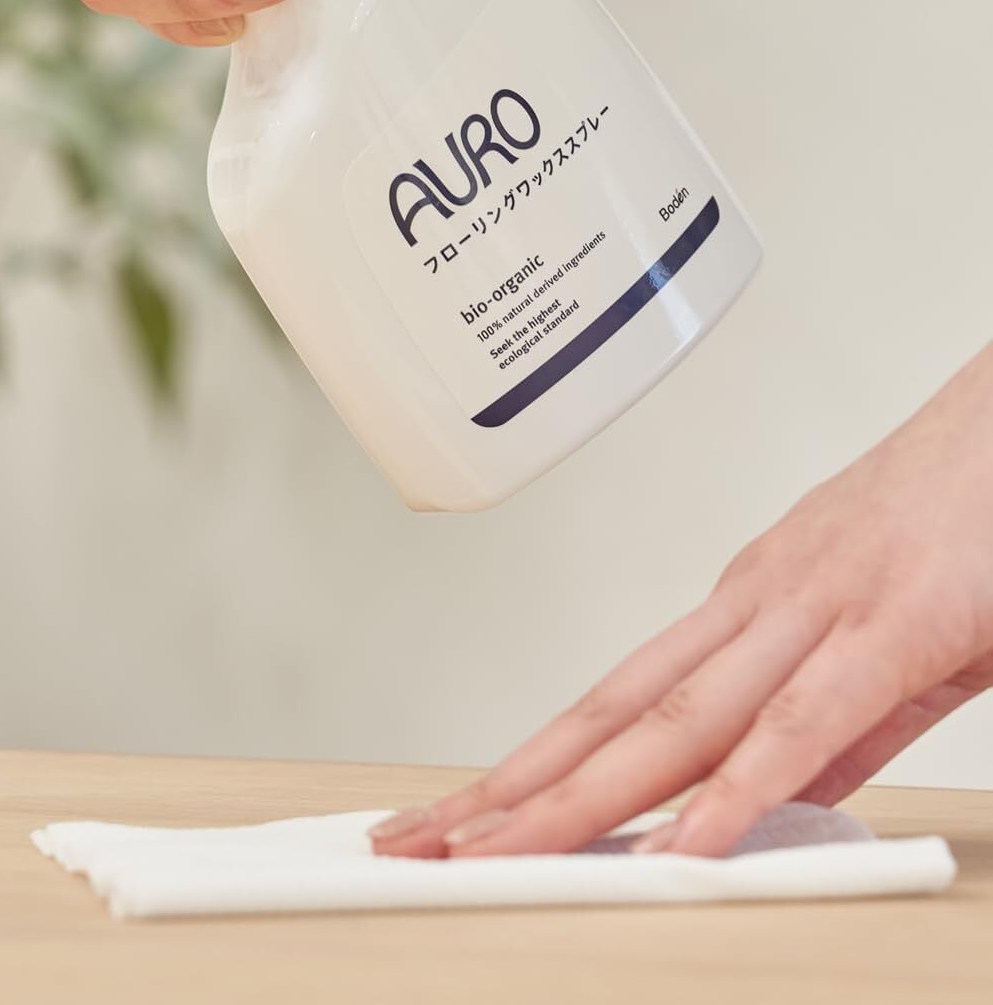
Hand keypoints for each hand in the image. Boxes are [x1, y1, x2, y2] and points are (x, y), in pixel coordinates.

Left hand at [372, 345, 992, 859]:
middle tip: (432, 838)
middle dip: (518, 788)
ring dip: (583, 795)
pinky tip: (678, 844)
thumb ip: (835, 728)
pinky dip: (733, 792)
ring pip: (674, 721)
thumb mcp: (880, 641)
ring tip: (506, 851)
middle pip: (614, 716)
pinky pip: (796, 723)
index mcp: (744, 608)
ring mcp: (808, 613)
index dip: (537, 762)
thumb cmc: (953, 521)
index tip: (477, 809)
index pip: (615, 701)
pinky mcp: (886, 629)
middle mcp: (751, 606)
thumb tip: (781, 793)